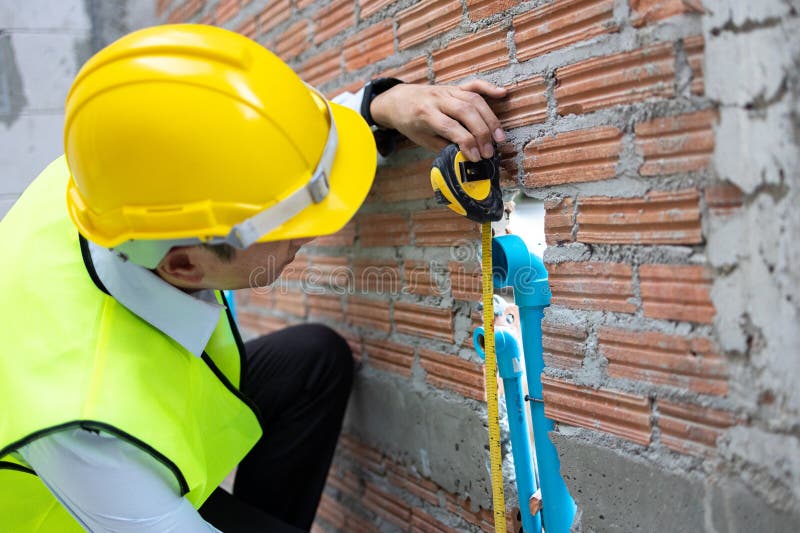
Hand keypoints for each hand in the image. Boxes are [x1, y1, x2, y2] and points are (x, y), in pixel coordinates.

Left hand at [370, 80, 507, 161]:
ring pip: (473, 100)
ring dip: (490, 119)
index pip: (451, 128)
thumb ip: (444, 146)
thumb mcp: (422, 139)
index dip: (467, 143)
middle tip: (489, 151)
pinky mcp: (454, 87)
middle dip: (481, 133)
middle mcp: (437, 99)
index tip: (476, 158)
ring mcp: (447, 91)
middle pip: (466, 112)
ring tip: (498, 137)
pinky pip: (474, 84)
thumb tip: (467, 157)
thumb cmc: (411, 123)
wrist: (398, 100)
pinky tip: (503, 94)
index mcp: (425, 114)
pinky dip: (489, 88)